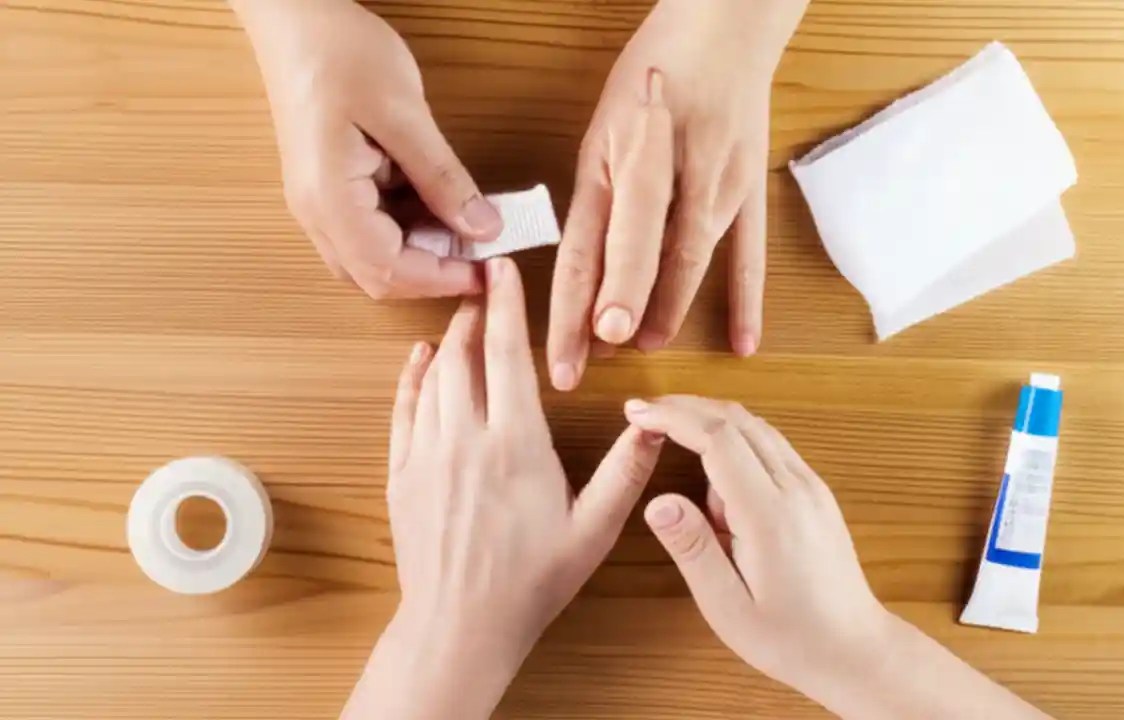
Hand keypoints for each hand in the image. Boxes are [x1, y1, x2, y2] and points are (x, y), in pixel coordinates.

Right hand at [231, 0, 501, 298]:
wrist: (292, 17)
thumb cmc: (338, 53)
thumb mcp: (404, 113)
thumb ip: (443, 178)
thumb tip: (483, 228)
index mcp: (329, 199)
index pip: (388, 270)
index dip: (441, 279)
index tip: (487, 268)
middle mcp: (316, 213)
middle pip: (378, 275)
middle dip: (434, 270)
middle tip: (482, 248)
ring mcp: (318, 202)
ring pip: (375, 255)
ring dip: (424, 248)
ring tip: (468, 220)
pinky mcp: (329, 188)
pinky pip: (371, 228)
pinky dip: (410, 226)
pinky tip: (441, 201)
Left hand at [342, 258, 664, 719]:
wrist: (462, 626)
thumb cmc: (532, 581)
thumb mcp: (593, 530)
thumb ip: (624, 471)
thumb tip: (652, 422)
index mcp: (516, 446)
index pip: (509, 355)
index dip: (506, 306)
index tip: (502, 270)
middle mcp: (466, 440)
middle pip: (464, 356)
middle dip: (474, 314)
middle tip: (482, 287)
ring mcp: (427, 456)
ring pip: (432, 377)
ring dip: (447, 342)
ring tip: (463, 320)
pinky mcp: (402, 476)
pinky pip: (403, 410)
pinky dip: (410, 378)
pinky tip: (419, 361)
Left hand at [547, 0, 808, 390]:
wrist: (721, 28)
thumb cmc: (648, 79)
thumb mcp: (602, 130)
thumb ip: (596, 203)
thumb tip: (583, 284)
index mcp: (615, 157)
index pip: (589, 241)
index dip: (577, 299)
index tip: (569, 349)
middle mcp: (665, 166)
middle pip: (643, 247)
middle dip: (624, 304)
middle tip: (604, 356)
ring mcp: (714, 176)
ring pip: (693, 253)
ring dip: (672, 305)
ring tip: (650, 345)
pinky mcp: (751, 183)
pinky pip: (749, 249)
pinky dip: (746, 298)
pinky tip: (743, 343)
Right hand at [626, 396, 1050, 719]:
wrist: (854, 649)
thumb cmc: (789, 637)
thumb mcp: (727, 606)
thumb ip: (692, 549)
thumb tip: (657, 501)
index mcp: (770, 514)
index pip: (718, 438)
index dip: (674, 417)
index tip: (637, 413)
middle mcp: (796, 488)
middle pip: (737, 419)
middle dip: (686, 407)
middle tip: (644, 413)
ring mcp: (811, 487)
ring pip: (757, 427)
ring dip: (711, 420)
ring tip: (669, 436)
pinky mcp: (816, 493)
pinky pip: (771, 447)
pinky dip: (735, 440)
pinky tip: (713, 477)